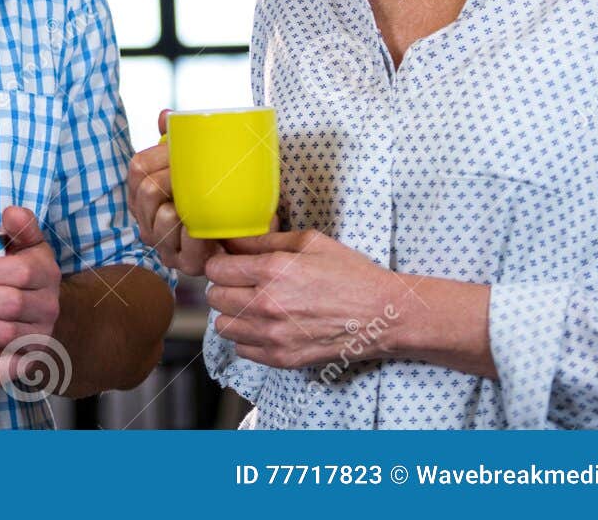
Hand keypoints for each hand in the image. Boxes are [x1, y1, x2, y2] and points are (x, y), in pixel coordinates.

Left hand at [0, 207, 62, 391]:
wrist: (44, 311)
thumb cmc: (24, 273)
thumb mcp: (27, 245)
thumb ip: (21, 226)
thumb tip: (10, 212)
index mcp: (46, 274)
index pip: (20, 271)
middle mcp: (47, 308)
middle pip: (9, 304)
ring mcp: (37, 340)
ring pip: (1, 335)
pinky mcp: (22, 367)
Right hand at [128, 110, 223, 276]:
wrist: (247, 231)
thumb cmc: (218, 196)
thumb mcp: (198, 167)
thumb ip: (177, 142)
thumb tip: (164, 115)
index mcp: (146, 194)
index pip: (138, 168)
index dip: (158, 157)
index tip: (181, 153)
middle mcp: (148, 220)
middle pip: (146, 192)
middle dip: (172, 179)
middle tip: (195, 175)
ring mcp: (164, 245)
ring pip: (161, 219)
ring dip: (183, 208)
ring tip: (200, 202)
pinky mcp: (184, 265)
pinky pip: (184, 245)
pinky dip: (194, 235)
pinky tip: (206, 229)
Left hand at [205, 230, 403, 369]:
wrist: (382, 315)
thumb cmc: (350, 274)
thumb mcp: (310, 242)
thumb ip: (265, 240)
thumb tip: (231, 240)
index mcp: (272, 271)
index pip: (215, 269)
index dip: (221, 264)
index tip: (231, 264)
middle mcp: (266, 305)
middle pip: (215, 297)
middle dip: (225, 287)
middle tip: (243, 284)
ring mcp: (273, 336)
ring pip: (223, 326)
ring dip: (233, 314)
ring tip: (254, 306)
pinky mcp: (281, 358)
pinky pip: (241, 350)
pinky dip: (248, 339)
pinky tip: (267, 326)